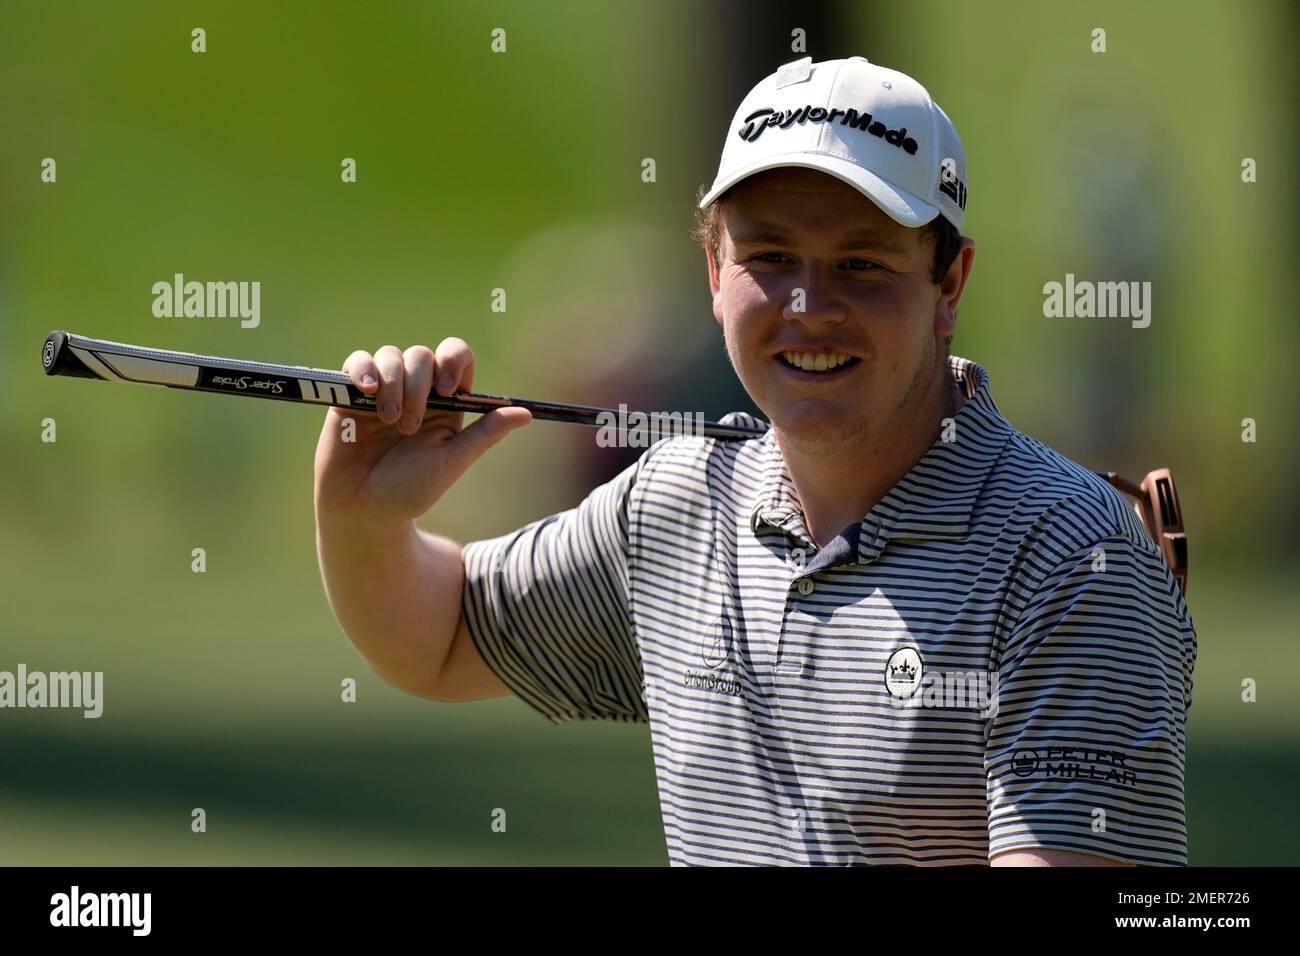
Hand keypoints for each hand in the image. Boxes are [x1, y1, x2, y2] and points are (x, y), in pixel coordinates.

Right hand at [313, 337, 531, 527]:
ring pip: (392, 355)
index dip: (454, 359)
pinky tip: (367, 390)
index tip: (447, 389)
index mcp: (446, 403)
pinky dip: (364, 369)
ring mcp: (383, 389)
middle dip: (417, 387)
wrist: (361, 510)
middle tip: (409, 426)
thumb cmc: (409, 491)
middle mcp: (416, 391)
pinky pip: (358, 361)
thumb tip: (527, 413)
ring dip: (393, 385)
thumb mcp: (451, 462)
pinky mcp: (350, 393)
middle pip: (423, 355)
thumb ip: (485, 434)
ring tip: (388, 421)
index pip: (457, 357)